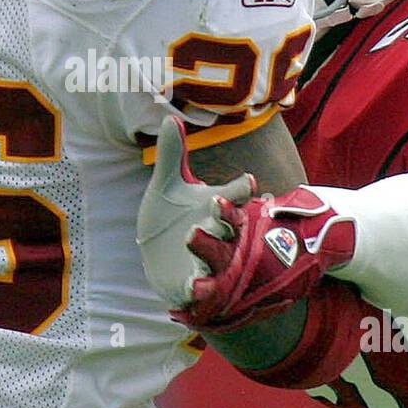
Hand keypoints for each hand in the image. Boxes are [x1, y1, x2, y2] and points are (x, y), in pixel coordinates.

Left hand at [139, 116, 355, 332]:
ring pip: (216, 257)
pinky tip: (192, 286)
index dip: (239, 190)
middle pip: (231, 226)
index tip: (246, 182)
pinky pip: (201, 289)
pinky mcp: (195, 287)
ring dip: (207, 247)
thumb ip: (172, 155)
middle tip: (216, 203)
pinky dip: (200, 288)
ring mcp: (210, 263)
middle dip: (226, 216)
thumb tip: (170, 117)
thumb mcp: (169, 187)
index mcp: (218, 209)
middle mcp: (221, 236)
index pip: (235, 197)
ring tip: (192, 234)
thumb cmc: (171, 220)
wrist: (160, 261)